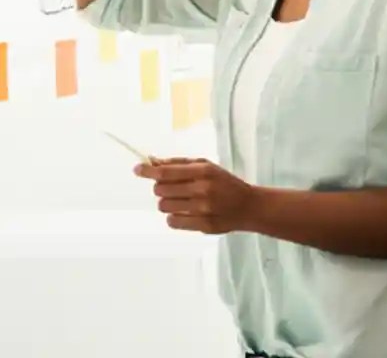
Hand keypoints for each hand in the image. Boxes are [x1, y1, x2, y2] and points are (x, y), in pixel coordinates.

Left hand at [135, 158, 259, 233]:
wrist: (248, 206)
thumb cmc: (225, 183)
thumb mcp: (206, 166)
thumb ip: (180, 163)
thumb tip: (153, 162)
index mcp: (202, 171)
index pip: (166, 172)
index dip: (148, 171)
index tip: (137, 169)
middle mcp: (202, 190)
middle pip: (161, 190)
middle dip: (160, 188)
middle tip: (171, 188)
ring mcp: (202, 209)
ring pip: (164, 206)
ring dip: (167, 203)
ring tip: (180, 201)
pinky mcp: (203, 225)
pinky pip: (172, 222)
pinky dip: (174, 217)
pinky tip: (185, 212)